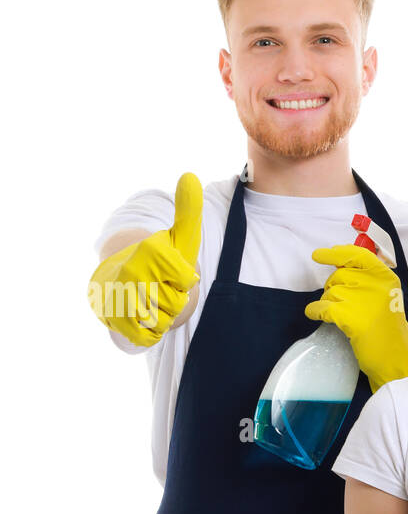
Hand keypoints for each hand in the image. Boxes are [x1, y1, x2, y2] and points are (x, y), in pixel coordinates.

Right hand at [88, 173, 201, 345]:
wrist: (118, 280)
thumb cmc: (158, 260)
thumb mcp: (177, 237)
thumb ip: (187, 212)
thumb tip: (189, 176)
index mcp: (150, 250)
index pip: (187, 279)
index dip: (185, 279)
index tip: (173, 270)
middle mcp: (132, 271)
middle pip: (176, 303)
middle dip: (173, 299)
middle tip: (159, 286)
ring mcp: (119, 296)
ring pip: (162, 321)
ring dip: (162, 315)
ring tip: (150, 300)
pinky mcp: (112, 320)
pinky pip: (146, 337)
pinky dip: (149, 332)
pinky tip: (142, 317)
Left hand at [305, 244, 407, 389]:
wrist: (395, 356)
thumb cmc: (389, 329)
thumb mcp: (386, 297)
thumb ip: (368, 280)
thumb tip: (338, 265)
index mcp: (385, 277)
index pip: (357, 254)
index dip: (335, 253)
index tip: (319, 255)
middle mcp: (374, 283)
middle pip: (340, 275)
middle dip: (333, 287)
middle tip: (341, 303)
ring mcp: (361, 299)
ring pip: (330, 291)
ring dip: (327, 302)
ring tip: (338, 315)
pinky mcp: (348, 315)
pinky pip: (322, 307)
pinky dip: (315, 311)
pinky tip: (315, 314)